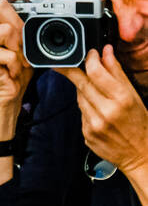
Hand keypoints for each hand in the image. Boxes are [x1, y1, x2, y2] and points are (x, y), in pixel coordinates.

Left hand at [56, 46, 147, 195]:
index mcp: (122, 99)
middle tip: (66, 63)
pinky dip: (86, 107)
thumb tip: (106, 52)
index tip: (89, 53)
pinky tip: (96, 109)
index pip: (96, 73)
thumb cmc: (140, 123)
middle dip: (72, 71)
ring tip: (94, 90)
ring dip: (83, 90)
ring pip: (80, 98)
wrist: (139, 154)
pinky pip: (81, 114)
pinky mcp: (86, 134)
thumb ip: (117, 73)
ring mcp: (94, 125)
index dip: (89, 60)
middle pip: (82, 84)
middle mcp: (106, 112)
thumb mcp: (134, 95)